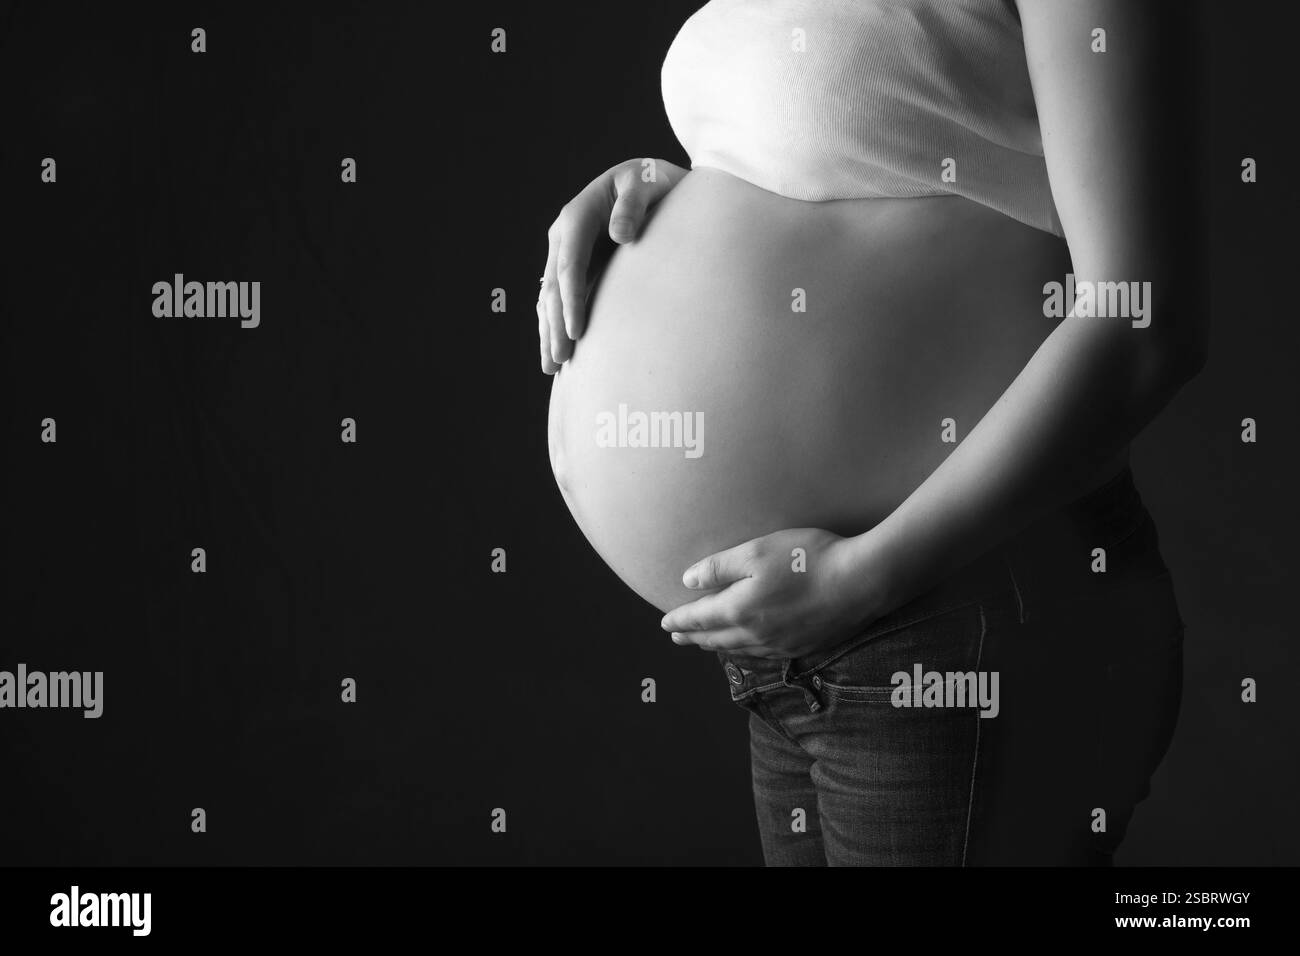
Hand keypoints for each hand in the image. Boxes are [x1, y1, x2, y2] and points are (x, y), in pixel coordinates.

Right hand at [538, 157, 685, 373]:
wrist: (648, 181)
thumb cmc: (651, 182)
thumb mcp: (645, 183)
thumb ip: (633, 205)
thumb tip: (620, 235)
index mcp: (576, 216)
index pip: (569, 266)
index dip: (571, 301)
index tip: (576, 332)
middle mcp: (563, 235)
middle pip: (554, 287)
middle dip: (555, 326)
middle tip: (560, 361)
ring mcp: (564, 251)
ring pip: (550, 297)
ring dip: (548, 331)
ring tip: (552, 367)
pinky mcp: (573, 264)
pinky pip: (558, 298)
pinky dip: (555, 324)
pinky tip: (556, 350)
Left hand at [660, 528, 887, 659]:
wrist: (862, 581)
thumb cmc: (807, 559)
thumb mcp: (755, 552)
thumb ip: (718, 568)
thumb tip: (687, 581)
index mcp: (739, 611)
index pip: (699, 618)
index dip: (680, 620)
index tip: (665, 623)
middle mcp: (756, 635)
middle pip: (715, 639)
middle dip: (693, 637)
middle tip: (677, 637)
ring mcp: (781, 645)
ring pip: (739, 650)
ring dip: (717, 646)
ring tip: (706, 643)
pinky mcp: (803, 647)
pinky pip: (763, 655)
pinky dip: (745, 651)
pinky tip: (748, 646)